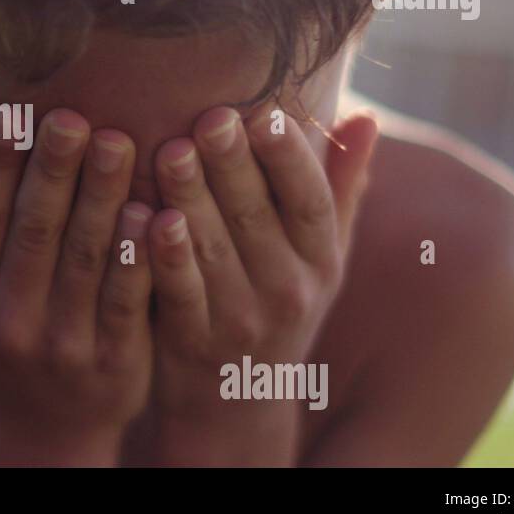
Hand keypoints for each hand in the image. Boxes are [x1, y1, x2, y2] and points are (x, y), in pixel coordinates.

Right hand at [0, 108, 154, 465]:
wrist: (42, 424)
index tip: (16, 113)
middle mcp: (3, 324)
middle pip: (34, 231)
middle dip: (55, 169)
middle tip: (75, 117)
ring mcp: (59, 346)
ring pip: (84, 258)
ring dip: (102, 197)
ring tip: (119, 142)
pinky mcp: (111, 362)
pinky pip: (127, 299)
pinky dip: (138, 253)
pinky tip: (150, 210)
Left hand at [144, 103, 377, 463]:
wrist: (239, 402)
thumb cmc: (278, 303)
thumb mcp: (320, 256)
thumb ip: (339, 188)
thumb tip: (365, 117)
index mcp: (320, 259)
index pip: (310, 201)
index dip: (290, 158)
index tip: (267, 111)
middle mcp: (288, 289)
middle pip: (258, 217)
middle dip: (233, 165)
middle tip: (211, 117)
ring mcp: (241, 319)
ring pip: (215, 251)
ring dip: (193, 200)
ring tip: (172, 151)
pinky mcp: (193, 342)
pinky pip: (179, 293)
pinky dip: (165, 257)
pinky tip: (149, 219)